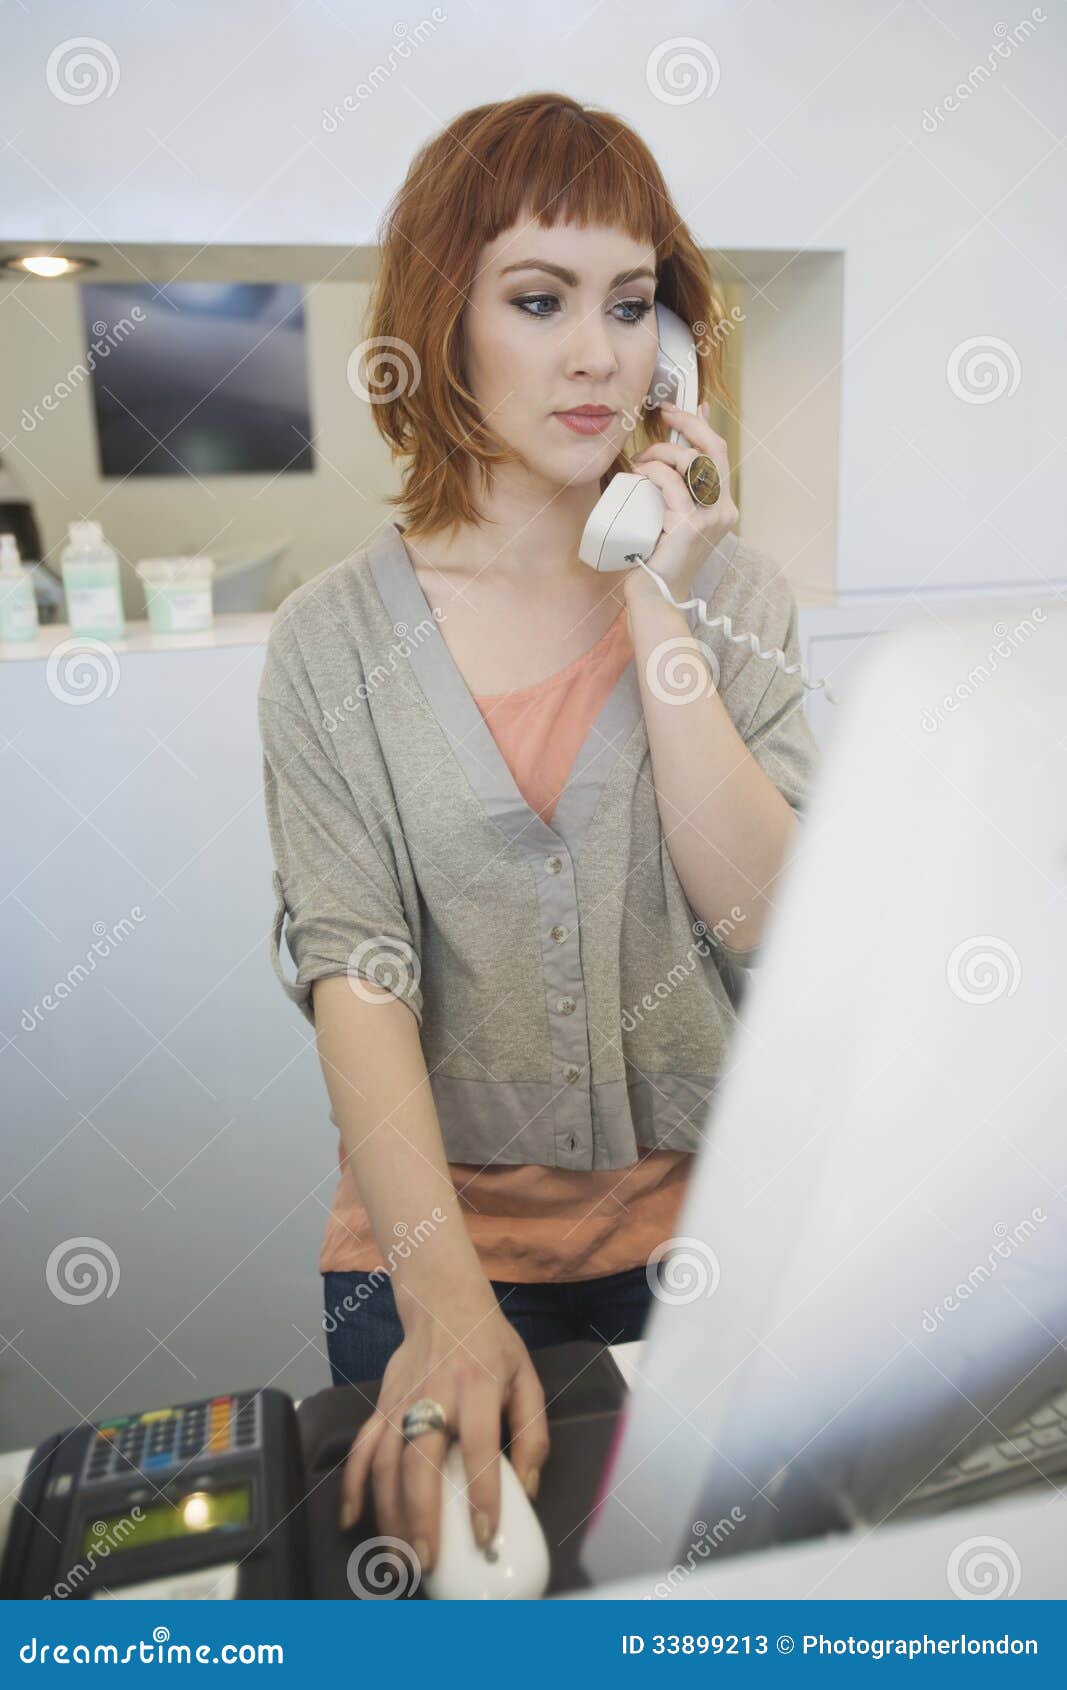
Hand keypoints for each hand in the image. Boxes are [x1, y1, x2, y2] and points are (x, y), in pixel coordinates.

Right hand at [338, 1293, 548, 1572]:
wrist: (443, 1300)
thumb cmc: (491, 1344)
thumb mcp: (526, 1378)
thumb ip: (533, 1434)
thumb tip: (529, 1490)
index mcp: (477, 1386)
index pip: (479, 1446)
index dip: (482, 1493)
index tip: (484, 1535)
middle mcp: (434, 1394)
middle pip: (419, 1462)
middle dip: (421, 1517)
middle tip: (428, 1561)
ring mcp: (401, 1400)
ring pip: (385, 1463)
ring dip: (388, 1513)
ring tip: (399, 1556)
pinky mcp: (380, 1404)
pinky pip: (361, 1449)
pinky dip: (352, 1486)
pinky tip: (353, 1521)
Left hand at [627, 400, 738, 601]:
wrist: (655, 594)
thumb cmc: (657, 556)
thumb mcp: (670, 514)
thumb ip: (674, 486)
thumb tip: (668, 453)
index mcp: (722, 506)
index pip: (719, 453)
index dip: (701, 424)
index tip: (679, 408)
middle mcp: (723, 510)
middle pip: (714, 449)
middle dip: (688, 423)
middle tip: (663, 414)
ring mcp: (711, 518)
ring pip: (691, 462)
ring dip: (661, 453)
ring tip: (640, 463)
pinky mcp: (691, 526)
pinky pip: (671, 484)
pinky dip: (653, 472)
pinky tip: (639, 474)